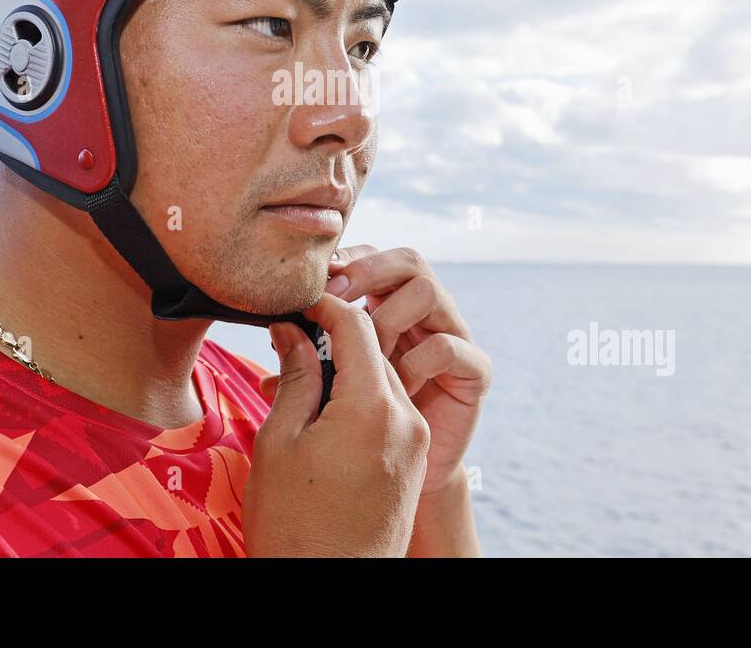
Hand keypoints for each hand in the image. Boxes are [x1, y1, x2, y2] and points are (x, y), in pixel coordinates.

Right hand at [242, 293, 429, 556]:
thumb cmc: (294, 524)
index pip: (357, 325)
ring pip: (383, 378)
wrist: (328, 589)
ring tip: (306, 377)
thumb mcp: (280, 442)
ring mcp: (414, 443)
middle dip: (337, 335)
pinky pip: (391, 409)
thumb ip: (296, 377)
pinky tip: (328, 410)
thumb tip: (295, 330)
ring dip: (350, 368)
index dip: (325, 305)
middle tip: (294, 335)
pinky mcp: (413, 462)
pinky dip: (363, 397)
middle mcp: (406, 420)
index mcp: (373, 409)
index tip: (297, 303)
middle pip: (375, 348)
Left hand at [324, 245, 490, 497]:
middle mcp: (420, 317)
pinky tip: (398, 391)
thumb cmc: (353, 439)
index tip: (311, 285)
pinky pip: (449, 347)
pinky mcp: (473, 373)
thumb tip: (277, 331)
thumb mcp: (321, 392)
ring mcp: (450, 339)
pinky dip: (416, 362)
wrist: (404, 491)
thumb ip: (305, 361)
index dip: (344, 262)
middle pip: (408, 260)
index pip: (371, 260)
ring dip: (389, 319)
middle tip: (335, 300)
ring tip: (368, 357)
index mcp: (385, 308)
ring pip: (430, 292)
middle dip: (368, 272)